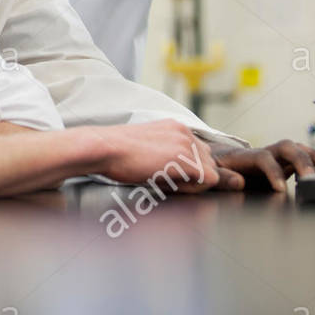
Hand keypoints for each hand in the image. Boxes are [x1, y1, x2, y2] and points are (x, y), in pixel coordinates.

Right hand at [90, 121, 244, 192]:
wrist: (104, 148)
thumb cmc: (116, 153)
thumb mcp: (146, 146)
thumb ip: (165, 152)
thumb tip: (176, 171)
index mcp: (175, 127)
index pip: (199, 151)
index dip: (189, 168)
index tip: (168, 175)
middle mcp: (185, 131)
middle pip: (208, 160)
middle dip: (194, 174)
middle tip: (167, 181)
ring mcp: (187, 144)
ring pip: (210, 170)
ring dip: (194, 181)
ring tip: (167, 183)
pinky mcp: (186, 159)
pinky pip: (209, 179)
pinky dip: (195, 188)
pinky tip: (171, 185)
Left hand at [211, 140, 314, 192]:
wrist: (218, 159)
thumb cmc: (215, 167)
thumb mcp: (212, 172)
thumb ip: (222, 177)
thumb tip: (238, 182)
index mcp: (245, 155)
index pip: (263, 158)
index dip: (273, 172)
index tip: (280, 189)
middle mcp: (264, 152)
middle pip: (285, 147)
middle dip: (300, 159)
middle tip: (311, 177)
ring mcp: (275, 156)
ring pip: (296, 148)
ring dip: (312, 156)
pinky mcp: (283, 163)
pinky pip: (301, 157)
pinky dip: (314, 161)